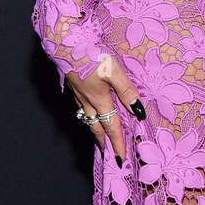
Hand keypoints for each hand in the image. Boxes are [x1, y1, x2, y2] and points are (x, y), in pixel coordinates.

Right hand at [66, 48, 145, 166]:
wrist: (66, 44)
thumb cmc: (92, 57)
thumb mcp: (114, 72)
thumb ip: (127, 91)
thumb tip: (138, 112)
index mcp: (99, 100)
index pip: (111, 127)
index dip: (117, 143)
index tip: (120, 160)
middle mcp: (87, 101)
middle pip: (96, 127)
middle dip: (103, 141)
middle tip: (108, 154)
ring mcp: (78, 94)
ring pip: (86, 117)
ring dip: (94, 129)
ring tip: (99, 137)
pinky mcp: (73, 85)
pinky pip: (80, 107)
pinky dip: (86, 115)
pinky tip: (86, 111)